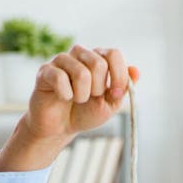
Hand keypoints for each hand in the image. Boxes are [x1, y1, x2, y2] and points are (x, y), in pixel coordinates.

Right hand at [0, 46, 138, 171]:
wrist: (60, 128)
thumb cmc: (84, 113)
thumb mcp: (109, 105)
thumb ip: (122, 89)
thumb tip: (136, 71)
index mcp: (98, 58)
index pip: (114, 54)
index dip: (118, 75)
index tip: (114, 94)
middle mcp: (80, 54)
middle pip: (98, 64)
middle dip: (97, 90)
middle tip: (89, 98)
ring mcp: (62, 60)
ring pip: (81, 73)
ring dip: (82, 95)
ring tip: (76, 100)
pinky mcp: (46, 71)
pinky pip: (60, 78)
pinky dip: (65, 95)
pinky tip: (63, 98)